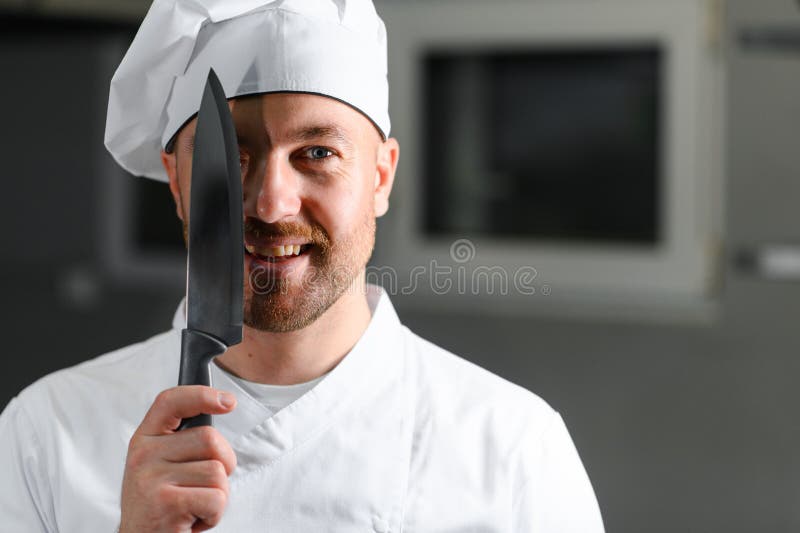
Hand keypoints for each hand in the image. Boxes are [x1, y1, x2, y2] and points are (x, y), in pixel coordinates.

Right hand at [119, 386, 236, 532]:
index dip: (201, 395)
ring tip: (194, 505)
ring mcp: (152, 479)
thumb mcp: (162, 465)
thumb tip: (222, 404)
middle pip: (210, 438)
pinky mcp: (166, 503)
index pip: (170, 401)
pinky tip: (192, 520)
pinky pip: (217, 498)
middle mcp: (143, 455)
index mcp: (144, 440)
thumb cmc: (161, 505)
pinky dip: (215, 514)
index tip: (228, 401)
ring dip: (218, 494)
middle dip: (223, 464)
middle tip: (204, 486)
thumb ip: (182, 439)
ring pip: (218, 471)